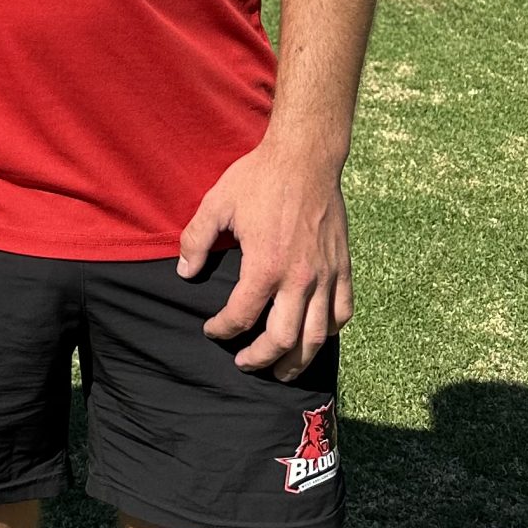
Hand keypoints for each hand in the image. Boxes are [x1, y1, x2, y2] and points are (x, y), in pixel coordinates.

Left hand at [177, 136, 352, 379]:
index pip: (241, 315)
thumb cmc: (259, 178)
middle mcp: (299, 279)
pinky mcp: (343, 268)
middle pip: (283, 340)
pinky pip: (342, 312)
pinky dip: (329, 332)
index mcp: (265, 266)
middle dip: (261, 360)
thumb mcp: (217, 203)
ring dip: (297, 360)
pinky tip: (315, 336)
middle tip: (244, 363)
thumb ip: (197, 240)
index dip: (222, 329)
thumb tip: (184, 273)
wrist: (306, 157)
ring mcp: (326, 276)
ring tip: (280, 370)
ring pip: (317, 337)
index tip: (212, 330)